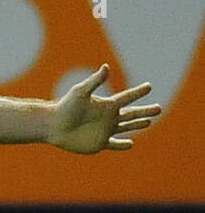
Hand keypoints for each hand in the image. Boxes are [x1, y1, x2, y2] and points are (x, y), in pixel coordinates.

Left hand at [47, 65, 161, 153]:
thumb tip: (106, 67)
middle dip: (145, 111)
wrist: (53, 125)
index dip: (138, 92)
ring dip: (138, 125)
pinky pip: (113, 145)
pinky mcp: (98, 144)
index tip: (149, 86)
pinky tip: (130, 144)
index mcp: (106, 105)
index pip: (127, 98)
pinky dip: (122, 145)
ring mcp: (104, 131)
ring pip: (126, 128)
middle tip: (159, 108)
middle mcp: (108, 117)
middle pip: (131, 114)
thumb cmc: (65, 107)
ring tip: (150, 122)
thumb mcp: (81, 92)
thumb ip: (95, 81)